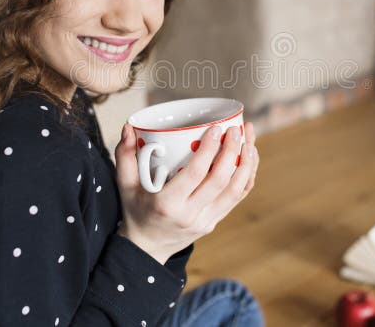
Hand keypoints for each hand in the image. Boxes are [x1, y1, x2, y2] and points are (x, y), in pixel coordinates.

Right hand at [114, 121, 258, 263]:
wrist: (146, 248)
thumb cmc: (135, 209)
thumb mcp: (124, 184)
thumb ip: (125, 155)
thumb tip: (128, 126)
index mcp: (167, 204)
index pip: (194, 174)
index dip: (209, 150)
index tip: (216, 128)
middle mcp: (189, 215)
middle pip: (220, 181)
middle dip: (232, 151)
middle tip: (235, 129)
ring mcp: (205, 221)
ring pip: (235, 190)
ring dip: (246, 163)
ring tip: (249, 138)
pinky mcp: (214, 222)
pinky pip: (237, 198)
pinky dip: (247, 176)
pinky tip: (250, 157)